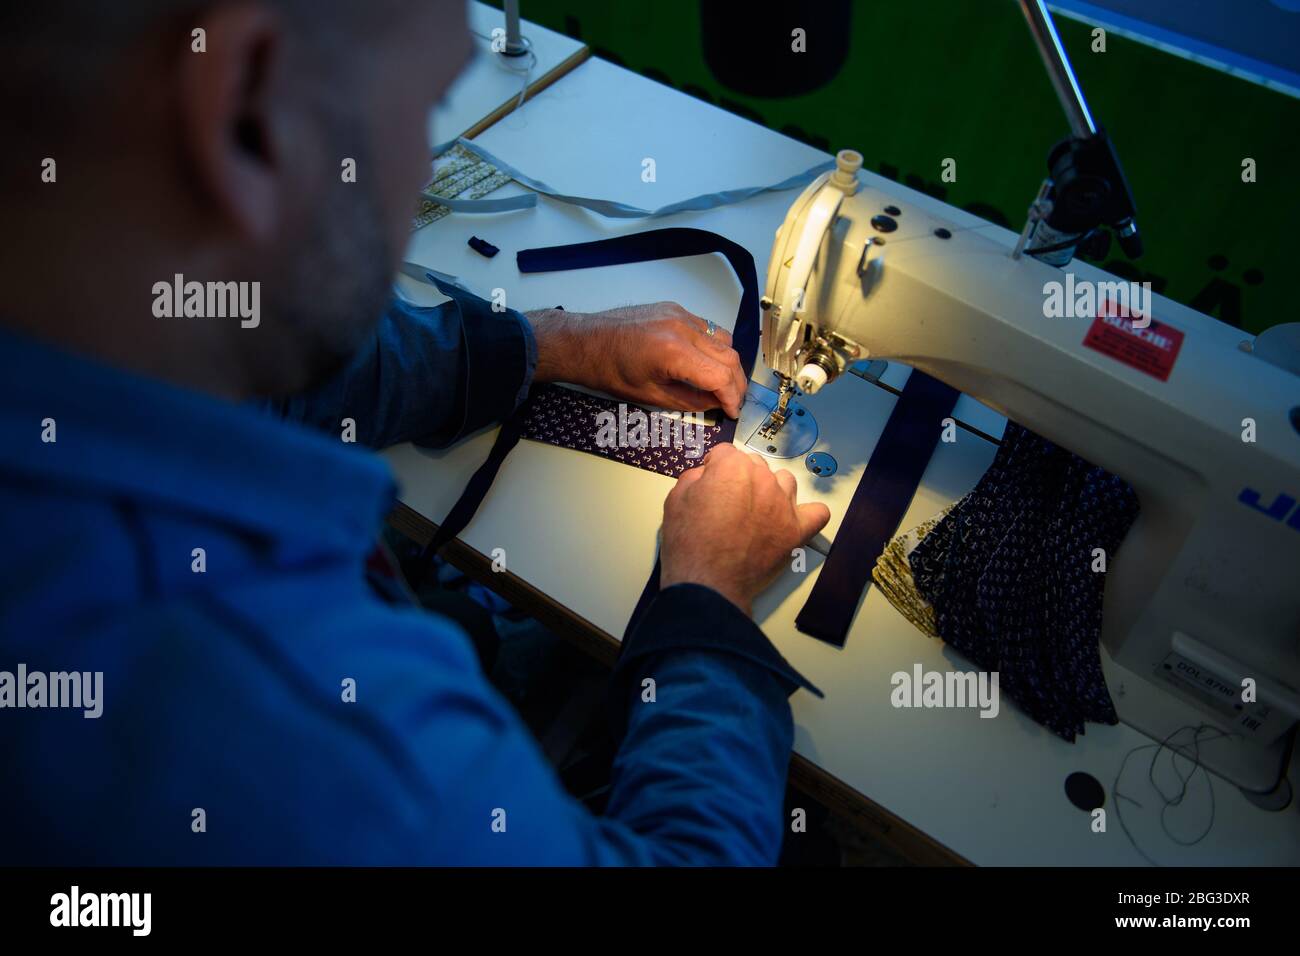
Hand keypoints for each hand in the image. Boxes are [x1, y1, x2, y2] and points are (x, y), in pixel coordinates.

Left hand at [527, 301, 747, 417]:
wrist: (585, 342)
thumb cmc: (609, 370)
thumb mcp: (651, 396)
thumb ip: (689, 401)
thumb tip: (715, 404)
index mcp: (674, 352)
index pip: (721, 376)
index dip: (732, 397)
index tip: (733, 411)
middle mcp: (682, 328)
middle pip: (729, 356)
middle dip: (735, 382)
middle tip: (732, 401)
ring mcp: (679, 314)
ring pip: (723, 339)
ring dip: (727, 363)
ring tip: (721, 383)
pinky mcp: (674, 309)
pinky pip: (707, 328)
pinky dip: (713, 346)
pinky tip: (704, 362)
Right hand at [659, 444, 830, 616]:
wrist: (708, 583)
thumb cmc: (690, 544)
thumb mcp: (675, 500)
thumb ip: (694, 477)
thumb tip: (706, 476)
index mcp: (733, 467)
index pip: (726, 453)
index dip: (714, 467)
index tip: (710, 481)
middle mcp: (763, 480)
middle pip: (756, 466)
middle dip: (741, 478)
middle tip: (728, 502)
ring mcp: (783, 505)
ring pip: (785, 482)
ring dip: (771, 490)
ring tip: (757, 510)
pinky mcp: (797, 531)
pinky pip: (818, 513)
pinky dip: (807, 514)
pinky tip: (793, 520)